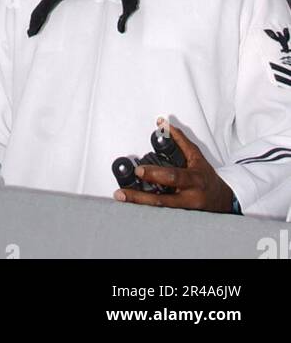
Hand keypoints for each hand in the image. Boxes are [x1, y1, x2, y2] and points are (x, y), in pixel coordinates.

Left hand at [113, 121, 233, 212]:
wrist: (222, 200)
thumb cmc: (207, 177)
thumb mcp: (197, 157)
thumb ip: (180, 140)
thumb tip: (163, 124)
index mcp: (194, 180)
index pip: (173, 177)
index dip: (155, 174)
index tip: (139, 171)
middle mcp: (189, 199)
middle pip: (162, 201)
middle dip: (140, 197)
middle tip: (122, 192)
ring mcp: (183, 212)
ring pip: (159, 211)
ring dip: (139, 205)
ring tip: (121, 198)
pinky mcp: (179, 219)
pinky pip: (160, 215)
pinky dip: (145, 211)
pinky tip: (131, 206)